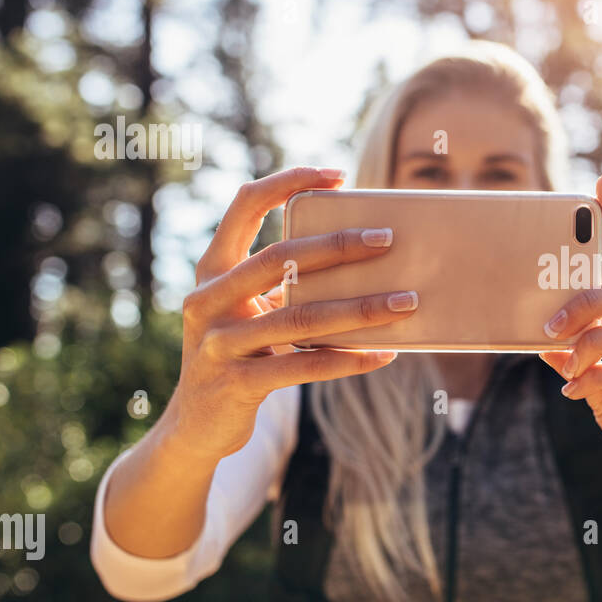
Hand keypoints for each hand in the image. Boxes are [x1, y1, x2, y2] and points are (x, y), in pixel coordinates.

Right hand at [168, 167, 416, 458]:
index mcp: (212, 270)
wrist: (195, 426)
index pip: (244, 205)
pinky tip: (384, 354)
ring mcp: (217, 343)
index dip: (288, 182)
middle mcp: (207, 300)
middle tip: (387, 240)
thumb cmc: (239, 355)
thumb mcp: (248, 312)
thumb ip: (283, 285)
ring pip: (299, 318)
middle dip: (337, 245)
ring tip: (406, 302)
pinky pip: (303, 366)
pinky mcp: (236, 383)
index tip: (337, 175)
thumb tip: (363, 260)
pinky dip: (348, 360)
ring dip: (359, 309)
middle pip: (278, 258)